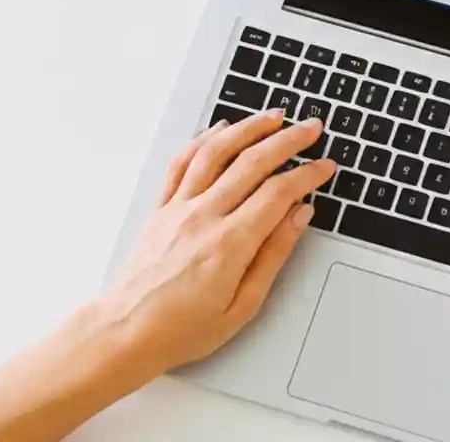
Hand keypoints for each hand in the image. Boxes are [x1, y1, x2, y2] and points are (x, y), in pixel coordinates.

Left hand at [0, 110, 334, 441]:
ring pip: (217, 152)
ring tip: (272, 116)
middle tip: (310, 129)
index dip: (307, 174)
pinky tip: (221, 130)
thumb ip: (274, 255)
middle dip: (288, 140)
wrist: (125, 332)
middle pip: (253, 162)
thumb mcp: (243, 306)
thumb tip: (299, 217)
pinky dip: (204, 140)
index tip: (324, 166)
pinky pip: (182, 163)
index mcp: (229, 245)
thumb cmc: (182, 329)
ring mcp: (178, 209)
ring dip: (248, 128)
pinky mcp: (160, 208)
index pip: (279, 193)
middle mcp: (203, 218)